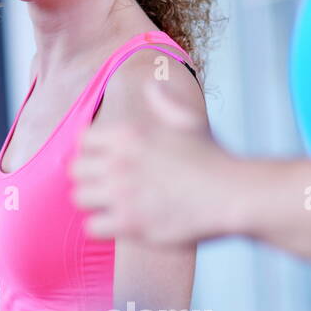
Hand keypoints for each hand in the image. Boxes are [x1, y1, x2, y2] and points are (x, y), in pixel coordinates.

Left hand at [71, 79, 235, 245]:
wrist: (234, 195)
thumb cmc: (212, 159)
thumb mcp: (187, 122)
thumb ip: (163, 102)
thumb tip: (151, 84)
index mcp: (129, 134)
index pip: (83, 140)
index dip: (93, 152)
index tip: (107, 162)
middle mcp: (120, 162)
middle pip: (76, 170)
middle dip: (91, 177)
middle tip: (110, 186)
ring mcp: (123, 193)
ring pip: (79, 198)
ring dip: (95, 202)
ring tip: (115, 205)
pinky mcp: (130, 223)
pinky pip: (92, 226)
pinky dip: (104, 226)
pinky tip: (121, 223)